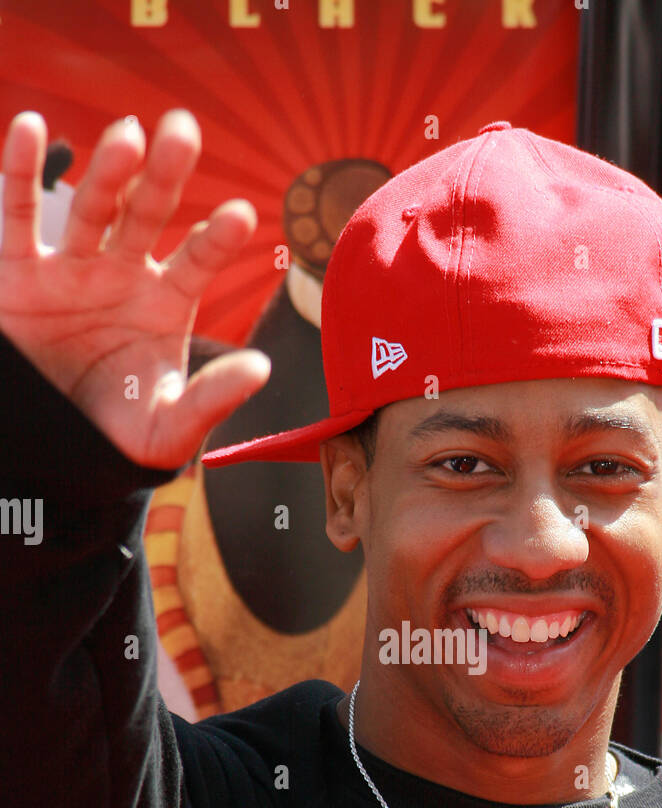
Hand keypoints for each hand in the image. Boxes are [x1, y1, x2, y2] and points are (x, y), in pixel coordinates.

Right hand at [0, 109, 269, 469]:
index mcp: (166, 303)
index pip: (197, 261)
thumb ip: (212, 399)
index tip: (242, 215)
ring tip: (128, 136)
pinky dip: (22, 170)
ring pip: (93, 209)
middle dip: (165, 174)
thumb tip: (261, 368)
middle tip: (183, 131)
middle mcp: (124, 273)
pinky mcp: (20, 272)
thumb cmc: (117, 436)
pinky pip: (20, 214)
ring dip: (109, 171)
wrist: (53, 451)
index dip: (216, 239)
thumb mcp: (168, 428)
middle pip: (148, 213)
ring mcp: (73, 267)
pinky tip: (32, 126)